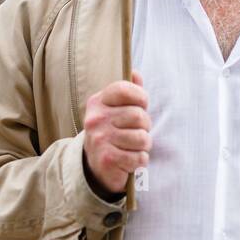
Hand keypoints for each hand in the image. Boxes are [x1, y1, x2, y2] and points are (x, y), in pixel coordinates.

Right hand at [82, 69, 150, 194]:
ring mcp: (100, 139)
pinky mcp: (107, 159)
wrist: (94, 165)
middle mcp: (96, 119)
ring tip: (134, 147)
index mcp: (98, 102)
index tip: (141, 105)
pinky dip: (140, 160)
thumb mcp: (116, 109)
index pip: (124, 89)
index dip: (140, 97)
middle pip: (138, 115)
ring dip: (144, 145)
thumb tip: (135, 73)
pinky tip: (130, 160)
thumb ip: (128, 91)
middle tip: (137, 132)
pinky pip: (139, 157)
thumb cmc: (112, 132)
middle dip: (145, 126)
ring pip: (141, 138)